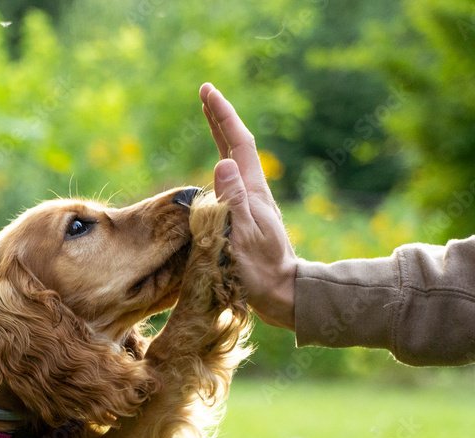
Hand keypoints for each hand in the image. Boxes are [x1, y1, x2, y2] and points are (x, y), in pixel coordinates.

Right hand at [199, 83, 297, 330]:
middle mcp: (253, 193)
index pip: (236, 144)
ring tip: (210, 120)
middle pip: (237, 147)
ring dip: (222, 138)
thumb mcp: (242, 236)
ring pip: (235, 162)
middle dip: (221, 119)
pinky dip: (222, 163)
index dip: (222, 116)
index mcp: (252, 192)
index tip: (207, 92)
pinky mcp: (247, 218)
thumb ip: (232, 201)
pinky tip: (218, 170)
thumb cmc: (259, 272)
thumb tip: (222, 162)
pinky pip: (232, 181)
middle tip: (206, 94)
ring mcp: (251, 205)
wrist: (283, 294)